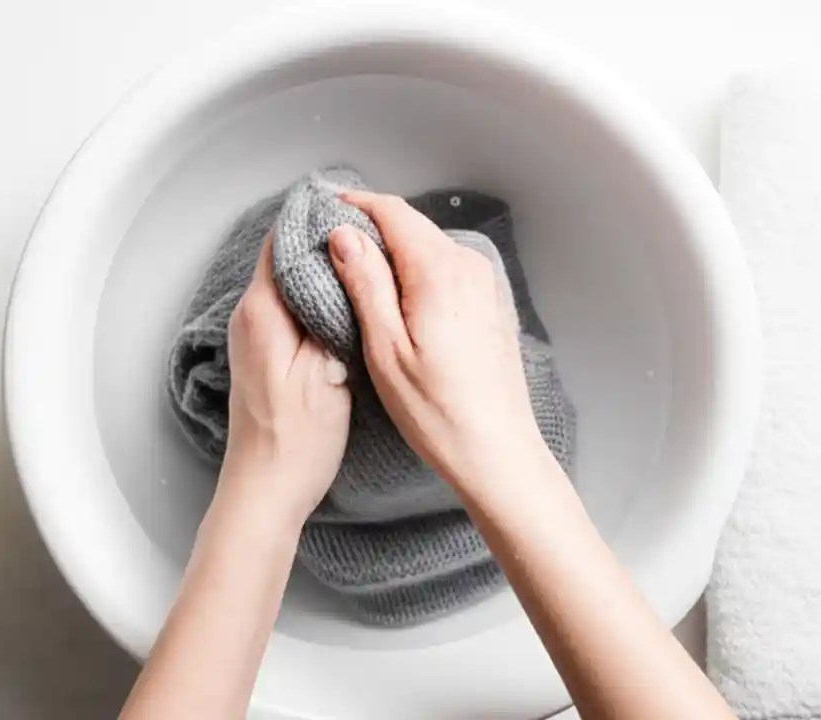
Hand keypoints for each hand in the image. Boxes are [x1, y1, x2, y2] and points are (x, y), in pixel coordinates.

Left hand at [220, 234, 351, 525]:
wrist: (267, 490)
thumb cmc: (296, 440)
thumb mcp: (326, 370)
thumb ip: (330, 310)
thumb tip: (340, 262)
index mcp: (262, 311)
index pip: (285, 239)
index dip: (319, 220)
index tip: (358, 213)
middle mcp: (250, 316)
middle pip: (288, 257)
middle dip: (328, 244)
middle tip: (376, 241)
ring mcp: (255, 336)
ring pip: (293, 284)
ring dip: (326, 274)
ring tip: (370, 271)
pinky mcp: (265, 355)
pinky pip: (292, 309)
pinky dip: (319, 301)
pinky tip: (350, 310)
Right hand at [328, 191, 550, 490]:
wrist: (497, 451)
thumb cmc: (438, 411)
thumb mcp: (385, 348)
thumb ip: (365, 283)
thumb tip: (344, 235)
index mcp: (439, 270)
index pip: (391, 212)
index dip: (354, 204)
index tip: (322, 207)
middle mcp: (468, 265)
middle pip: (410, 226)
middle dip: (369, 228)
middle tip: (329, 243)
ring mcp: (483, 284)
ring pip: (427, 248)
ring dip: (391, 252)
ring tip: (354, 272)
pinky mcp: (488, 304)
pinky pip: (444, 271)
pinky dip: (414, 273)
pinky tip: (393, 300)